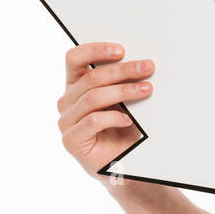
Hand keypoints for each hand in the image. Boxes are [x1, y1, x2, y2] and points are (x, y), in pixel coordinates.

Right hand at [57, 42, 154, 180]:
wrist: (126, 163)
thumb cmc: (126, 128)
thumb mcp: (126, 100)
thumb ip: (124, 82)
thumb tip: (142, 63)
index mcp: (76, 85)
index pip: (75, 58)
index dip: (95, 50)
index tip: (122, 50)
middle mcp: (67, 101)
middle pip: (91, 78)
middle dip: (123, 70)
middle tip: (147, 67)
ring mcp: (67, 121)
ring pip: (93, 98)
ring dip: (124, 91)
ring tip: (147, 90)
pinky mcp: (72, 141)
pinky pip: (92, 121)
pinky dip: (113, 117)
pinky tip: (129, 119)